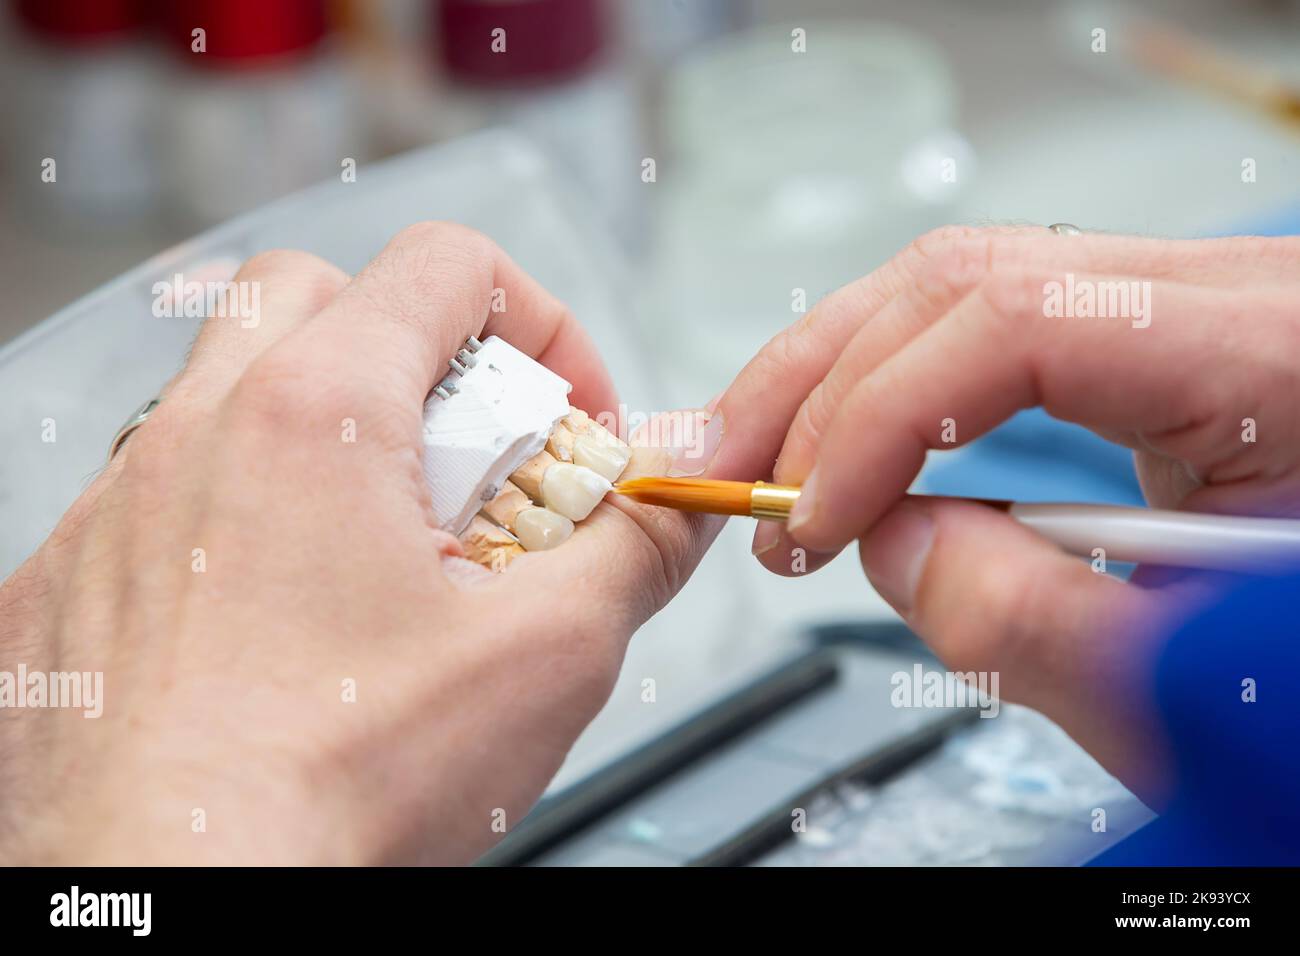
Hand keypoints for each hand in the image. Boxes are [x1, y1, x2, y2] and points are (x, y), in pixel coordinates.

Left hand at [0, 222, 719, 863]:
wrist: (171, 906)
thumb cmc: (334, 789)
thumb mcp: (545, 657)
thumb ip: (637, 545)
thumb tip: (685, 487)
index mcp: (316, 413)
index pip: (446, 263)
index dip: (540, 321)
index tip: (567, 420)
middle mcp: (196, 432)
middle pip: (321, 294)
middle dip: (418, 351)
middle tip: (468, 461)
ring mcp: (116, 505)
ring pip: (224, 388)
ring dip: (318, 429)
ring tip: (376, 545)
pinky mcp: (65, 582)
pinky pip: (156, 493)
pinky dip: (234, 516)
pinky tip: (278, 614)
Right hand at [706, 225, 1299, 802]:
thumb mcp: (1193, 679)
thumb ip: (1032, 624)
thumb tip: (887, 540)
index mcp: (1264, 352)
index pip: (1017, 319)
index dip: (882, 415)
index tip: (814, 521)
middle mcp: (1220, 297)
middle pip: (963, 278)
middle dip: (821, 385)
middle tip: (734, 480)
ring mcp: (1176, 309)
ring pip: (959, 289)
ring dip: (837, 378)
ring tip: (764, 468)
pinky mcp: (1140, 345)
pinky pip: (986, 333)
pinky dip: (893, 391)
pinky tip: (850, 451)